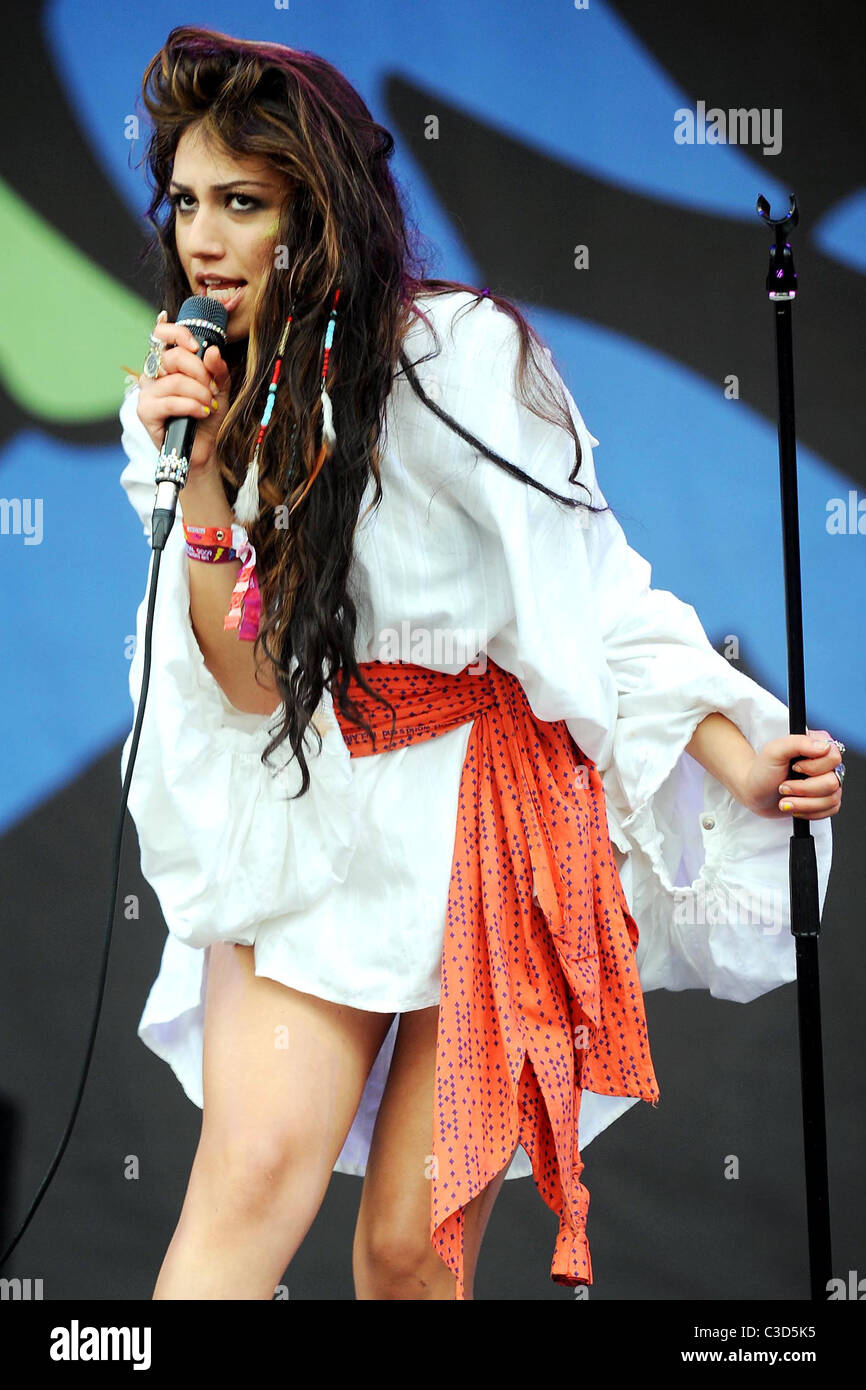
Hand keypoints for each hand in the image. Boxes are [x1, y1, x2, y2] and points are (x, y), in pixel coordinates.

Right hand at [136, 312, 231, 470]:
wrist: (204, 447)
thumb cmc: (207, 414)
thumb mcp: (219, 388)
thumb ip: (217, 369)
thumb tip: (212, 351)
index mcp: (168, 363)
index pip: (161, 334)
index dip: (178, 334)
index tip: (197, 347)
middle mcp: (153, 374)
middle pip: (174, 357)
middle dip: (200, 373)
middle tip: (212, 389)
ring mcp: (147, 392)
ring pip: (175, 382)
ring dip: (199, 394)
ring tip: (209, 405)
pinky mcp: (145, 412)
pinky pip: (169, 402)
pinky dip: (191, 406)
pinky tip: (202, 413)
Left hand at [741, 730, 843, 820]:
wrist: (754, 793)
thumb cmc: (762, 771)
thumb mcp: (774, 751)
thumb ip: (798, 743)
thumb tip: (824, 747)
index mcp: (818, 746)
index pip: (833, 757)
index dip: (814, 767)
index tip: (794, 768)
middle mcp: (826, 764)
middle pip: (832, 782)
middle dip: (804, 789)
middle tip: (784, 786)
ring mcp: (827, 783)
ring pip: (832, 799)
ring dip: (804, 803)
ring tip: (785, 799)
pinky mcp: (826, 800)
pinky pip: (831, 810)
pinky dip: (809, 812)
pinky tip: (795, 807)